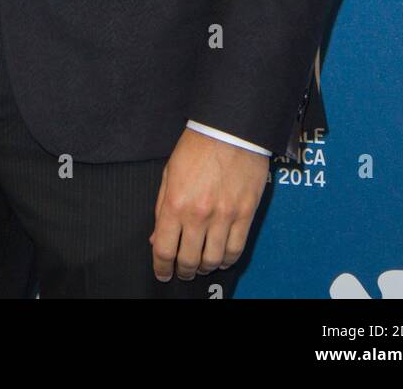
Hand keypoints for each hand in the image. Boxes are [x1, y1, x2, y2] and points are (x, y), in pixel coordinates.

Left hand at [149, 128, 268, 279]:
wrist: (230, 129)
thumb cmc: (198, 146)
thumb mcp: (169, 173)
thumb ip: (161, 207)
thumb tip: (157, 237)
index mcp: (175, 203)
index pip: (164, 249)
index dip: (161, 267)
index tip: (163, 272)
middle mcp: (199, 214)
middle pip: (189, 260)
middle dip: (183, 271)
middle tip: (182, 270)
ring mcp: (224, 216)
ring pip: (213, 260)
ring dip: (205, 267)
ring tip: (201, 265)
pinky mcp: (245, 214)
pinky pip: (236, 249)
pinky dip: (227, 260)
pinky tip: (221, 257)